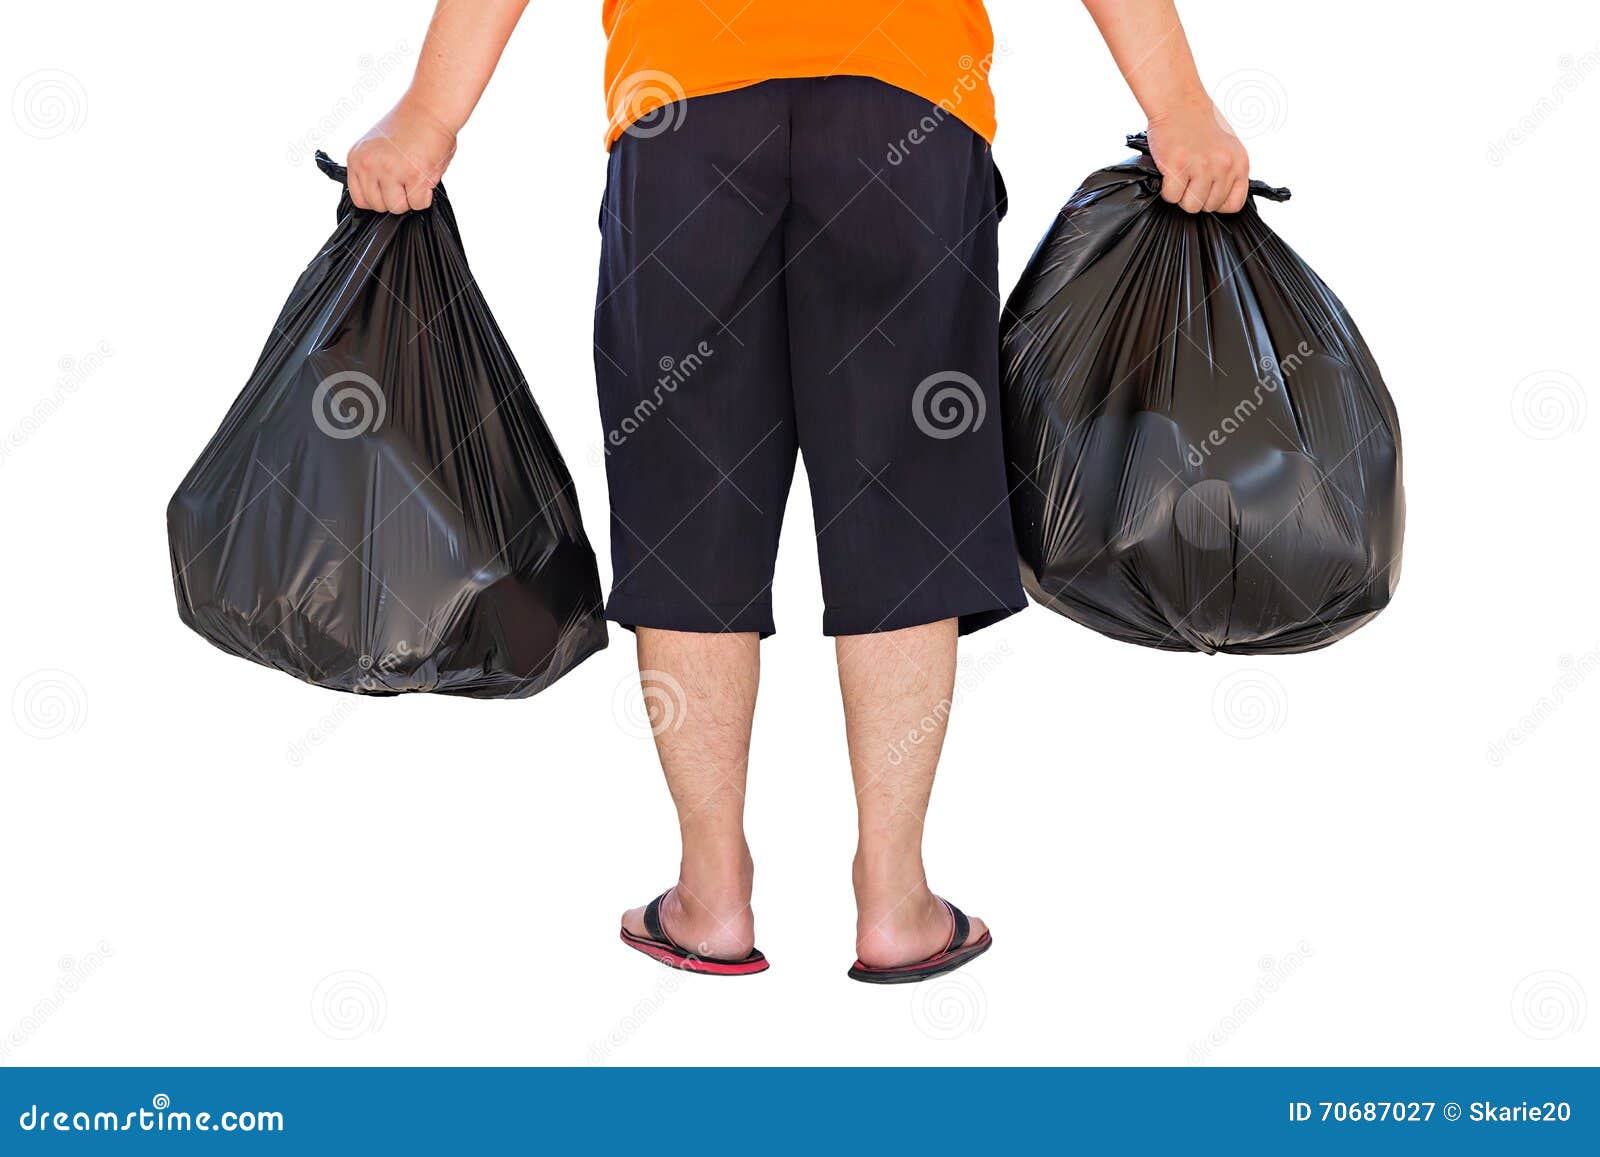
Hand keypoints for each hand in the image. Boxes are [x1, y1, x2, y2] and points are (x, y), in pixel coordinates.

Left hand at [347, 98, 457, 213]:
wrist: (430, 107)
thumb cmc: (410, 124)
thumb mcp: (377, 146)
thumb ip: (374, 170)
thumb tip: (382, 195)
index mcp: (357, 157)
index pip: (360, 199)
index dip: (379, 198)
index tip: (390, 190)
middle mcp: (370, 165)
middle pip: (379, 206)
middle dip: (396, 198)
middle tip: (407, 180)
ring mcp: (391, 171)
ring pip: (398, 207)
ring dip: (411, 198)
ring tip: (416, 177)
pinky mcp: (414, 175)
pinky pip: (419, 204)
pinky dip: (427, 196)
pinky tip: (427, 176)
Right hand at [1146, 98, 1249, 213]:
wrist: (1178, 101)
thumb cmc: (1199, 122)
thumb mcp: (1226, 147)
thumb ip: (1227, 171)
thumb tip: (1218, 198)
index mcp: (1239, 162)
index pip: (1234, 204)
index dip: (1217, 202)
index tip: (1207, 192)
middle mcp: (1223, 166)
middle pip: (1208, 207)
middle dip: (1195, 196)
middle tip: (1188, 177)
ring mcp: (1201, 167)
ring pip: (1190, 206)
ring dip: (1181, 195)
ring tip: (1179, 174)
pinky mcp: (1178, 166)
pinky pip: (1171, 197)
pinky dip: (1166, 189)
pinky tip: (1169, 171)